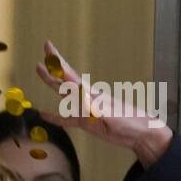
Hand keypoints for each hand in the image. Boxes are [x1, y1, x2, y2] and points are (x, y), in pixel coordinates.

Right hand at [34, 40, 173, 166]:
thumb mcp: (111, 114)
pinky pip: (66, 119)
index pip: (69, 75)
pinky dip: (54, 117)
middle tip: (39, 58)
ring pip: (63, 95)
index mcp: (90, 94)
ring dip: (52, 85)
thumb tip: (81, 96)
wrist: (140, 133)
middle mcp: (85, 98)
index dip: (57, 62)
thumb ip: (95, 107)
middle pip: (64, 81)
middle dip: (52, 70)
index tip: (48, 47)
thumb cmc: (129, 122)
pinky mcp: (86, 122)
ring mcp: (85, 109)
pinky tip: (44, 115)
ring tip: (41, 73)